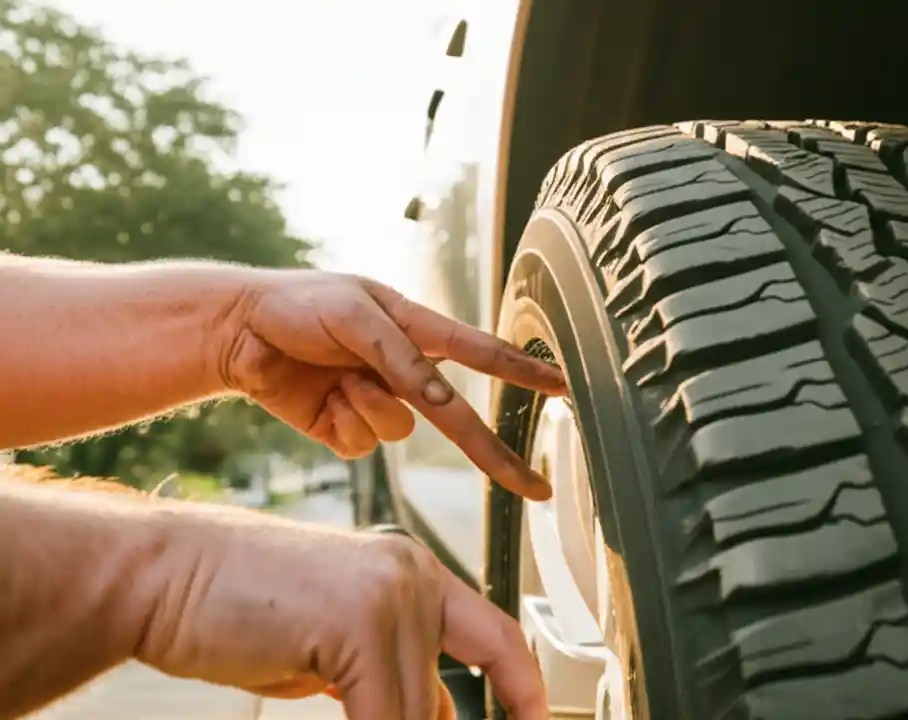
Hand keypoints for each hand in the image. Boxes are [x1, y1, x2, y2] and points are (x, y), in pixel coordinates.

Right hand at [135, 510, 547, 719]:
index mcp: (412, 573)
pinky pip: (382, 716)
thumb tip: (429, 715)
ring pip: (414, 709)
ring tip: (354, 719)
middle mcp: (413, 575)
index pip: (497, 636)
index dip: (525, 687)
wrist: (161, 575)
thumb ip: (388, 674)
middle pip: (457, 681)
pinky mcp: (359, 620)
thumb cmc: (235, 609)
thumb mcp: (334, 646)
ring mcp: (390, 593)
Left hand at [220, 270, 563, 499]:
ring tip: (335, 377)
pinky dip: (342, 424)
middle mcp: (402, 371)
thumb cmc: (298, 306)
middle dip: (495, 455)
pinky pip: (363, 446)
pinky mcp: (344, 429)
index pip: (483, 354)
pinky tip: (318, 399)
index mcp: (415, 331)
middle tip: (534, 489)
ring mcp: (374, 402)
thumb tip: (445, 400)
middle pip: (460, 422)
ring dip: (369, 406)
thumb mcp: (354, 315)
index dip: (524, 371)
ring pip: (399, 433)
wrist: (233, 330)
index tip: (563, 388)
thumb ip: (403, 356)